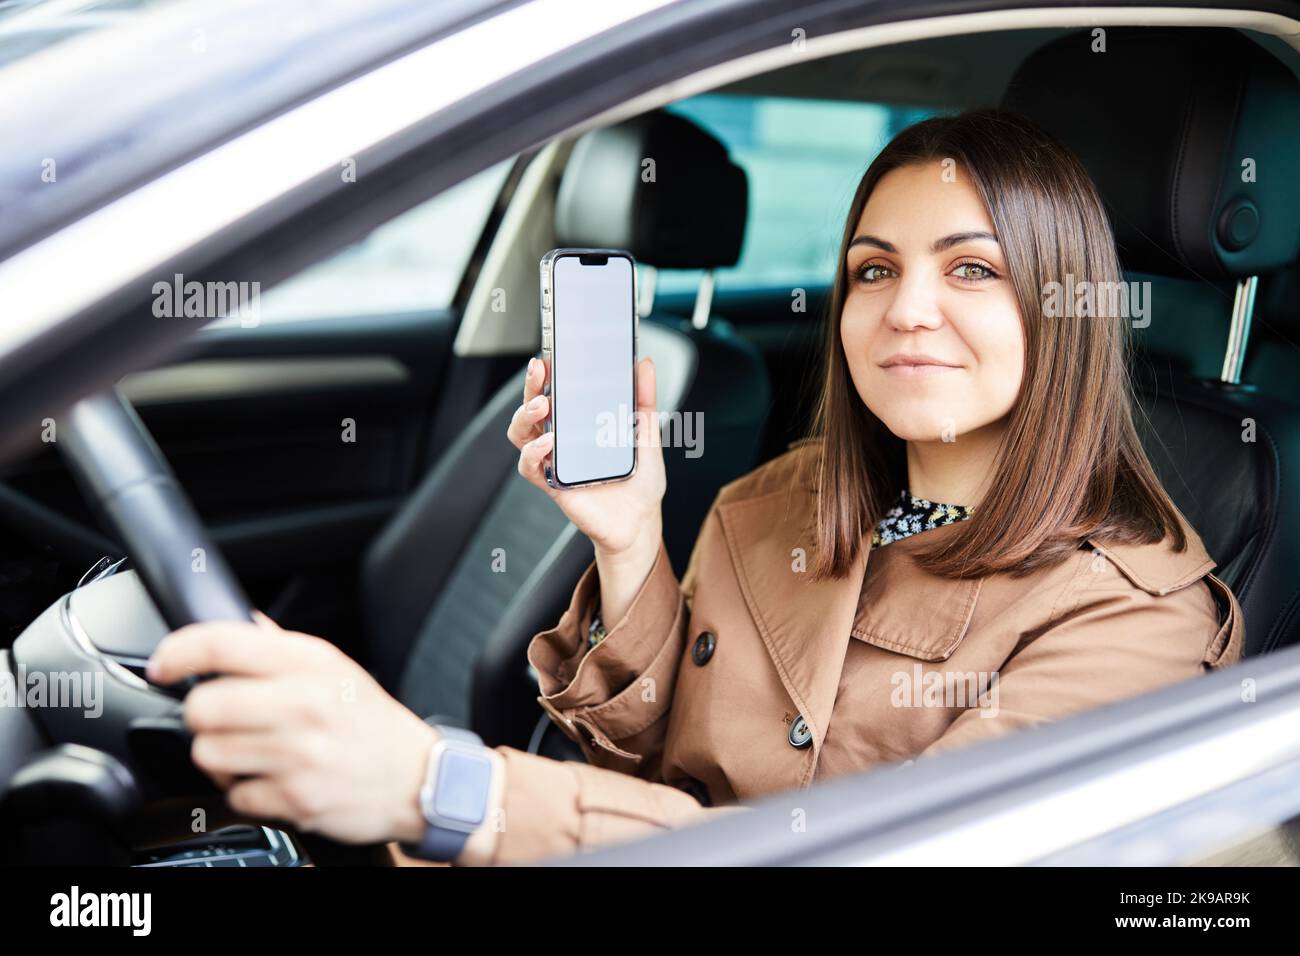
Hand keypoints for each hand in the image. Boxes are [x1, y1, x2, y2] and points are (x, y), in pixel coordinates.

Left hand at [147, 613, 436, 844]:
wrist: (417, 779)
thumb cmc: (371, 722)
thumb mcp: (336, 668)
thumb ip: (281, 646)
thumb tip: (238, 623)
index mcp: (311, 663)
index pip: (223, 643)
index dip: (179, 651)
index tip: (164, 664)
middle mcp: (304, 704)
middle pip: (203, 706)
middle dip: (202, 715)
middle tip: (222, 718)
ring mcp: (299, 754)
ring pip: (209, 753)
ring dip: (218, 756)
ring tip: (248, 752)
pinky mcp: (295, 798)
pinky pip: (233, 795)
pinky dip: (244, 791)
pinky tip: (270, 778)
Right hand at [507, 355, 664, 559]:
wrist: (641, 522)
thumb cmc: (641, 481)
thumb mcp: (647, 433)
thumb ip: (644, 399)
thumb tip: (644, 364)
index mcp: (579, 424)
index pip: (555, 392)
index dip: (546, 374)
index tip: (549, 354)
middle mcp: (561, 440)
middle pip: (532, 407)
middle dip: (530, 386)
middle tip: (540, 370)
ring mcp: (554, 461)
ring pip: (521, 433)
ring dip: (525, 415)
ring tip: (542, 405)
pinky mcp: (552, 484)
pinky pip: (530, 467)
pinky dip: (533, 453)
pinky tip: (547, 443)